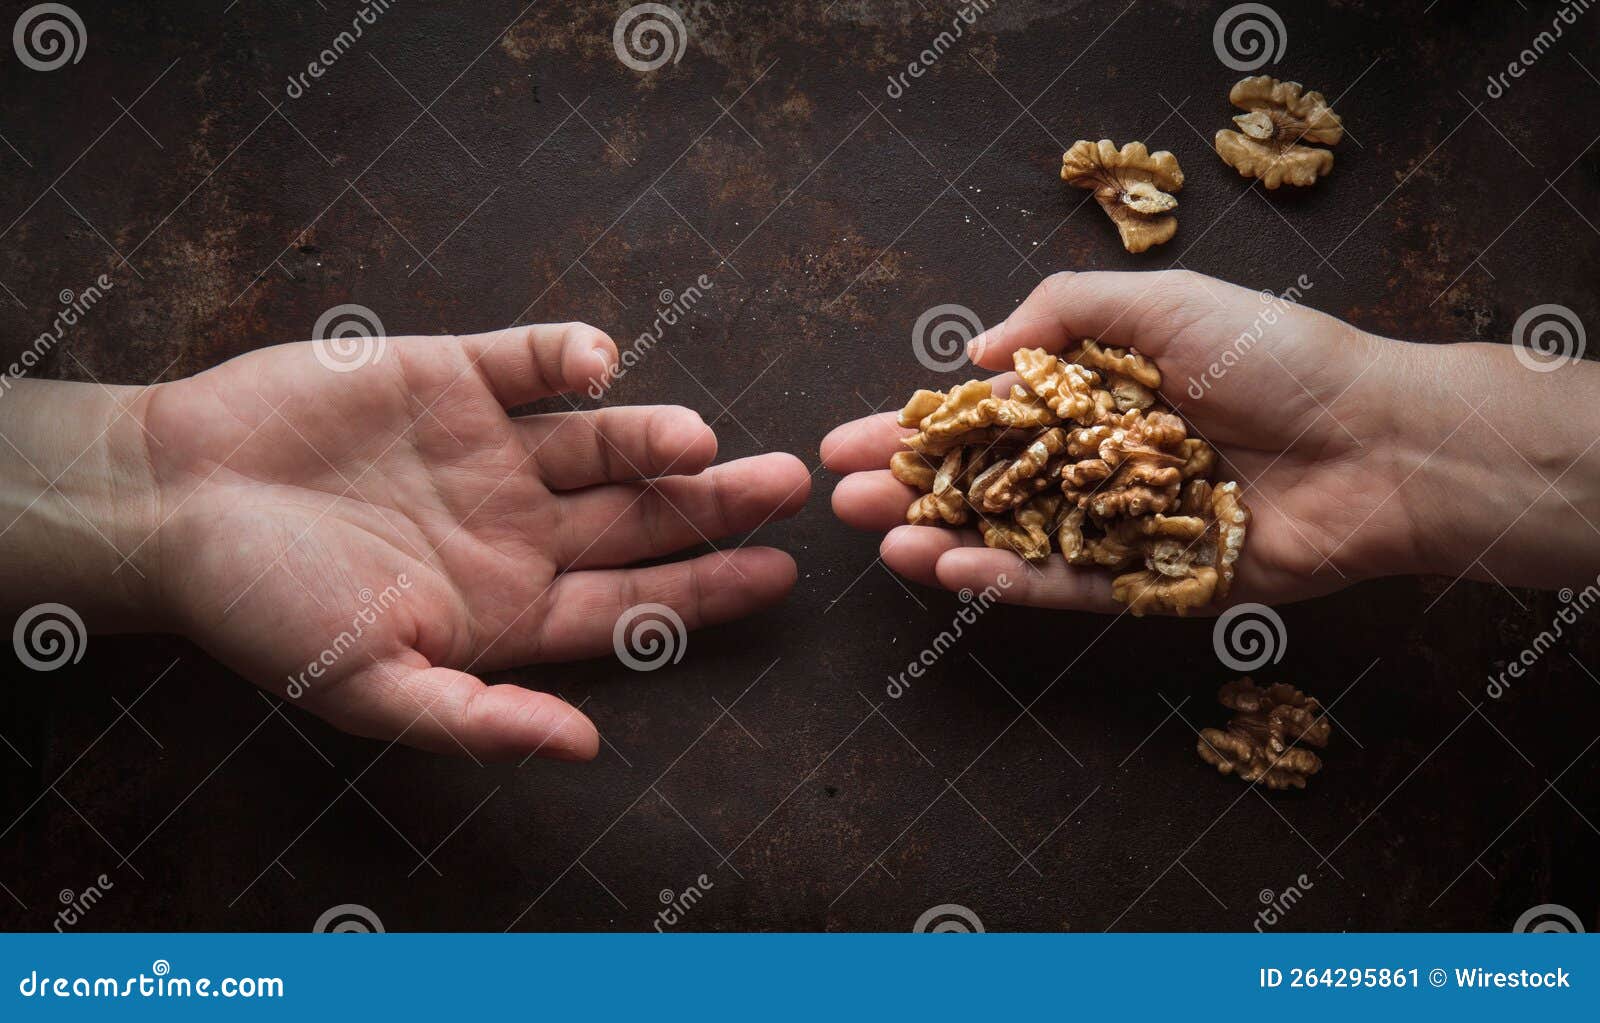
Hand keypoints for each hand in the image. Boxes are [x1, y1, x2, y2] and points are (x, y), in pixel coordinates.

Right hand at [11, 323, 808, 760]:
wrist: (169, 501)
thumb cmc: (263, 608)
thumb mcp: (368, 685)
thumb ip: (478, 719)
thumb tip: (583, 754)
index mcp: (511, 605)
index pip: (634, 603)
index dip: (707, 591)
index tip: (778, 576)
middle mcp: (518, 526)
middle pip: (641, 517)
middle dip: (714, 504)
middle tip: (788, 486)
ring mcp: (490, 449)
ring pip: (602, 441)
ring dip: (653, 435)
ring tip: (697, 438)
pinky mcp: (451, 376)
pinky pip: (530, 362)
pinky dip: (568, 358)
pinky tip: (603, 364)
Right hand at [822, 269, 1444, 612]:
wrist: (1376, 442)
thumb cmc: (1277, 357)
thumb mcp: (1163, 302)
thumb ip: (1064, 313)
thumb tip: (977, 353)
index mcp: (1099, 392)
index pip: (987, 416)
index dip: (915, 428)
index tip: (846, 442)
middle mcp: (1100, 460)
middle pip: (984, 482)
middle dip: (909, 489)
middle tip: (839, 500)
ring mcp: (1123, 524)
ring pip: (1014, 539)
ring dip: (942, 540)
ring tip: (880, 540)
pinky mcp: (1153, 582)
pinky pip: (1068, 585)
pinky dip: (1008, 581)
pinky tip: (951, 569)